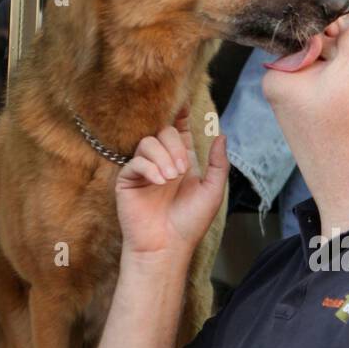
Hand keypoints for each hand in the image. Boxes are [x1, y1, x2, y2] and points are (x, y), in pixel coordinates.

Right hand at [115, 106, 227, 258]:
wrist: (167, 246)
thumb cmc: (190, 222)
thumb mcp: (212, 191)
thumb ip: (218, 164)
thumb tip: (221, 135)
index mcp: (182, 161)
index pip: (179, 131)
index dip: (180, 115)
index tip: (183, 101)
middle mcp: (162, 162)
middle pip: (164, 132)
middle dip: (174, 146)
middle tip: (182, 170)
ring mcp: (144, 170)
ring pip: (148, 143)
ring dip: (162, 157)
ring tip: (171, 179)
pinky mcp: (127, 180)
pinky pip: (134, 161)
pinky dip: (148, 167)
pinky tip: (158, 182)